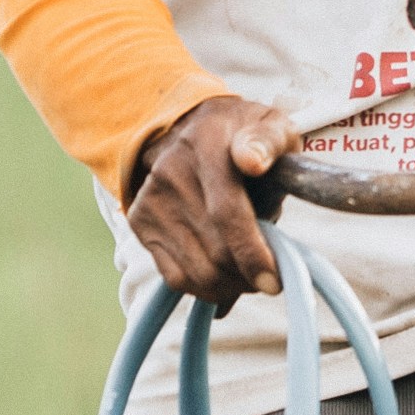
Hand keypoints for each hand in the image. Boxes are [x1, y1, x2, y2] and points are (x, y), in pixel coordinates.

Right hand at [123, 95, 293, 306]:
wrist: (188, 128)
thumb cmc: (242, 136)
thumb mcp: (270, 125)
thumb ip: (270, 141)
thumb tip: (253, 162)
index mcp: (208, 143)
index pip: (227, 211)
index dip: (252, 253)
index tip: (274, 280)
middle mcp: (172, 171)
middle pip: (215, 250)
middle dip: (249, 276)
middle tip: (271, 278)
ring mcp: (152, 199)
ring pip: (198, 271)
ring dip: (231, 286)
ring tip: (251, 276)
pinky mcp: (140, 223)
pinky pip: (176, 276)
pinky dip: (206, 289)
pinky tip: (226, 279)